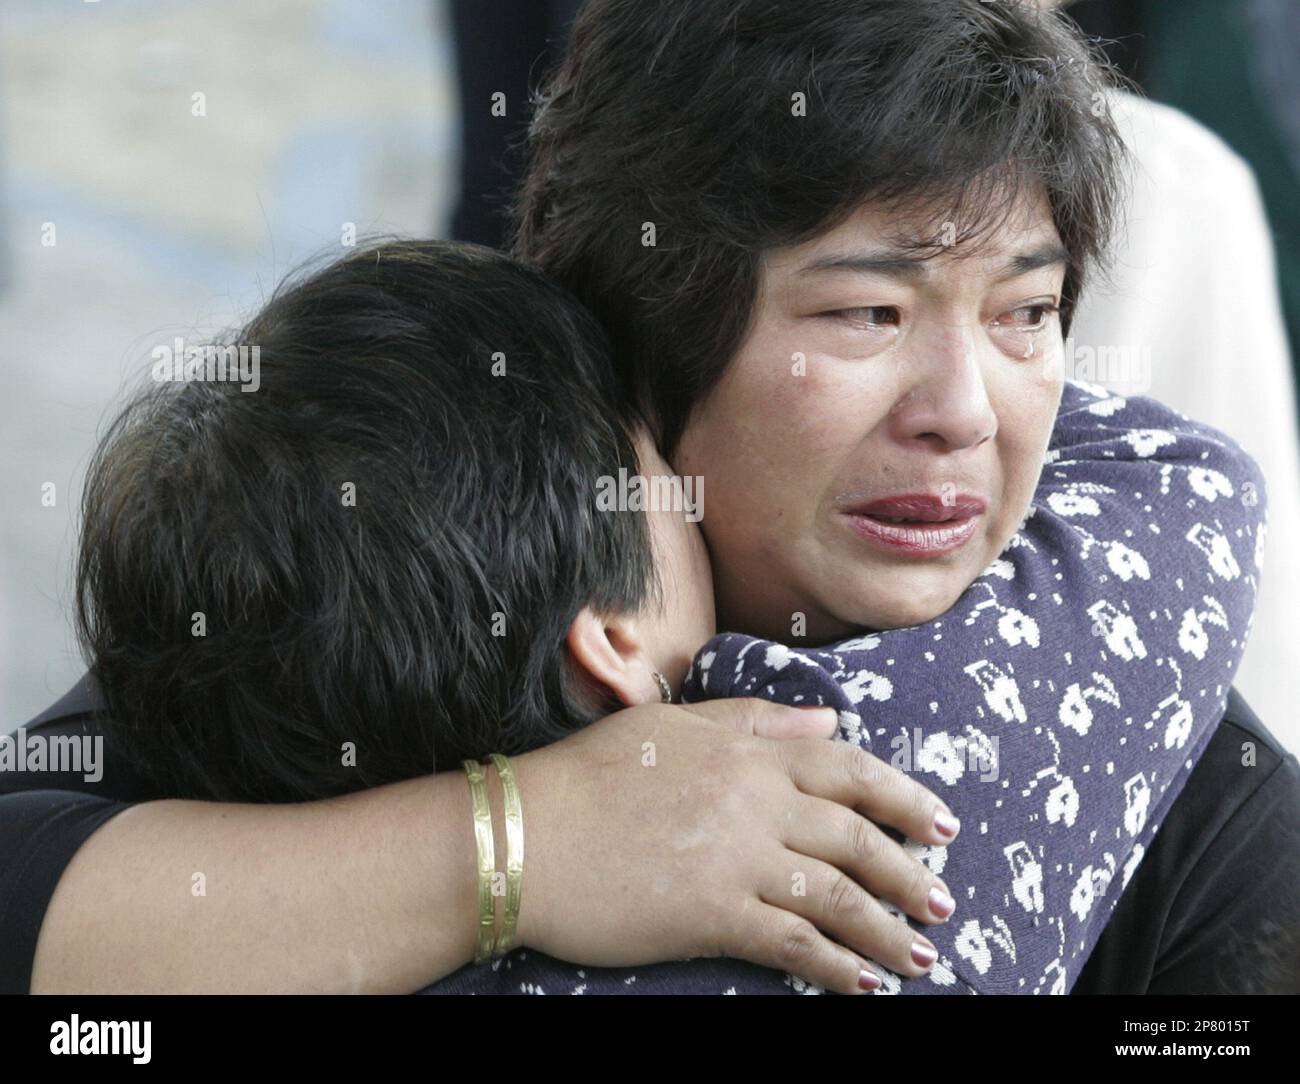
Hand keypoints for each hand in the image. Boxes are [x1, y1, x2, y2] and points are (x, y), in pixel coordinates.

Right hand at [512, 698, 959, 993]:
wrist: (525, 834)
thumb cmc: (590, 775)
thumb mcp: (674, 725)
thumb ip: (755, 720)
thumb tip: (827, 718)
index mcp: (748, 753)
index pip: (849, 768)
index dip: (904, 796)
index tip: (942, 824)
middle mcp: (755, 802)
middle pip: (855, 836)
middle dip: (908, 872)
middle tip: (945, 901)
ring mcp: (737, 859)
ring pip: (836, 895)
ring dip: (886, 928)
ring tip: (922, 955)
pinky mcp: (713, 915)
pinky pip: (793, 944)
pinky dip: (835, 966)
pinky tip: (863, 984)